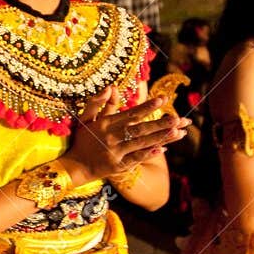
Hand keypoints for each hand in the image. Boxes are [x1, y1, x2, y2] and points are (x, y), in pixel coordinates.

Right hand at [62, 88, 187, 182]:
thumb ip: (98, 103)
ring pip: (141, 143)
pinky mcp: (117, 167)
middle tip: (179, 118)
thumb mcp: (86, 119)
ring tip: (179, 132)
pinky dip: (149, 154)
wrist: (73, 166)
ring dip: (161, 137)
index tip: (163, 99)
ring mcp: (115, 153)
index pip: (131, 114)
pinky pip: (136, 159)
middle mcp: (112, 137)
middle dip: (161, 123)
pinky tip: (163, 149)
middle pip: (140, 129)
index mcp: (106, 124)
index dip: (147, 107)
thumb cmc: (82, 141)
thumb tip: (111, 87)